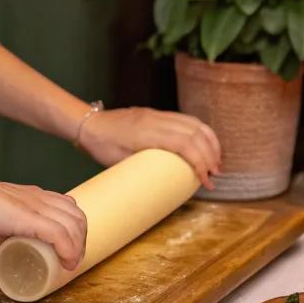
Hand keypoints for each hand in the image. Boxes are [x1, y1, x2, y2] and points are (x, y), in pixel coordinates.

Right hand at [0, 166, 87, 268]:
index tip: (70, 250)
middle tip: (72, 261)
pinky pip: (59, 233)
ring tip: (70, 264)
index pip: (69, 208)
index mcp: (34, 196)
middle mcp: (40, 197)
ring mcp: (35, 206)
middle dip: (81, 241)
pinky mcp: (27, 216)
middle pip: (77, 217)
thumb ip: (8, 235)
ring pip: (74, 225)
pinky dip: (68, 250)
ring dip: (78, 248)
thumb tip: (15, 253)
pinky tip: (67, 263)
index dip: (76, 230)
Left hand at [79, 107, 221, 188]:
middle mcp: (157, 120)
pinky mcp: (158, 113)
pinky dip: (200, 132)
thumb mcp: (120, 162)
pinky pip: (186, 119)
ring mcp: (158, 114)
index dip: (200, 162)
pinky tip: (204, 145)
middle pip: (195, 133)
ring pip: (194, 123)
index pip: (185, 144)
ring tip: (215, 161)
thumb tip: (165, 188)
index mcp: (147, 133)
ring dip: (209, 142)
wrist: (88, 124)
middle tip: (215, 174)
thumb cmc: (100, 145)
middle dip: (210, 154)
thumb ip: (143, 170)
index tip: (205, 180)